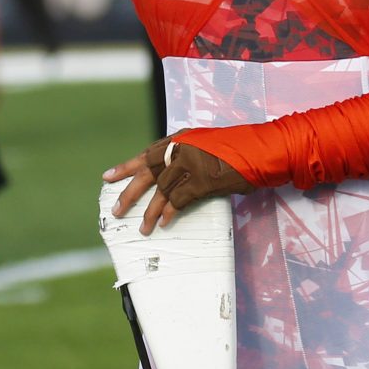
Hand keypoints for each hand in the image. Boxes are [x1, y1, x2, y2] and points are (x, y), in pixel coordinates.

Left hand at [103, 139, 252, 234]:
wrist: (259, 150)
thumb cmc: (236, 148)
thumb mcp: (204, 144)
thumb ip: (184, 153)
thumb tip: (167, 172)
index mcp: (180, 139)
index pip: (147, 154)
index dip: (126, 166)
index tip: (108, 177)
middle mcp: (181, 149)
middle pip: (147, 173)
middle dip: (130, 193)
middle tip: (117, 210)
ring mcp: (191, 164)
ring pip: (161, 191)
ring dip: (150, 212)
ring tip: (142, 228)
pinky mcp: (202, 181)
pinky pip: (179, 201)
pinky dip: (169, 213)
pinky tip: (164, 223)